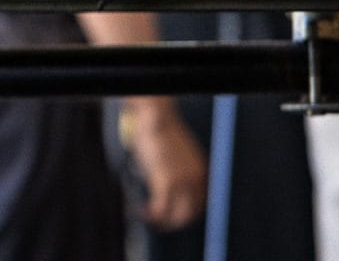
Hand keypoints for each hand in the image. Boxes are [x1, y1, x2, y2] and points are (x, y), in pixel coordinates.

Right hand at [124, 99, 207, 230]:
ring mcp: (183, 181)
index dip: (185, 212)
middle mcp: (196, 178)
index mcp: (200, 171)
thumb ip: (174, 168)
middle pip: (191, 213)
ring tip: (146, 217)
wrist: (155, 116)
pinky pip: (160, 209)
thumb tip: (167, 184)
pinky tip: (139, 210)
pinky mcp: (166, 181)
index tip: (170, 214)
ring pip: (177, 216)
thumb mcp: (172, 151)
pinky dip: (149, 214)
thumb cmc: (158, 129)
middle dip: (175, 222)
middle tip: (159, 223)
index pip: (199, 202)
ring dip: (162, 221)